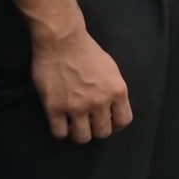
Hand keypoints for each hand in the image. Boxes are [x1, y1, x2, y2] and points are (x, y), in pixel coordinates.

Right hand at [31, 26, 132, 142]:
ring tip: (74, 125)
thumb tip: (114, 109)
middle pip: (102, 132)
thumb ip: (114, 91)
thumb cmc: (87, 51)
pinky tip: (61, 123)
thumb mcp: (112, 70)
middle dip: (96, 129)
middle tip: (89, 123)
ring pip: (82, 137)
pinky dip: (61, 131)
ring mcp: (76, 106)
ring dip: (79, 134)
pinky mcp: (55, 107)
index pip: (124, 121)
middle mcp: (99, 102)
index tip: (107, 122)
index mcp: (117, 91)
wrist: (62, 41)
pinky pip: (60, 133)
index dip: (116, 125)